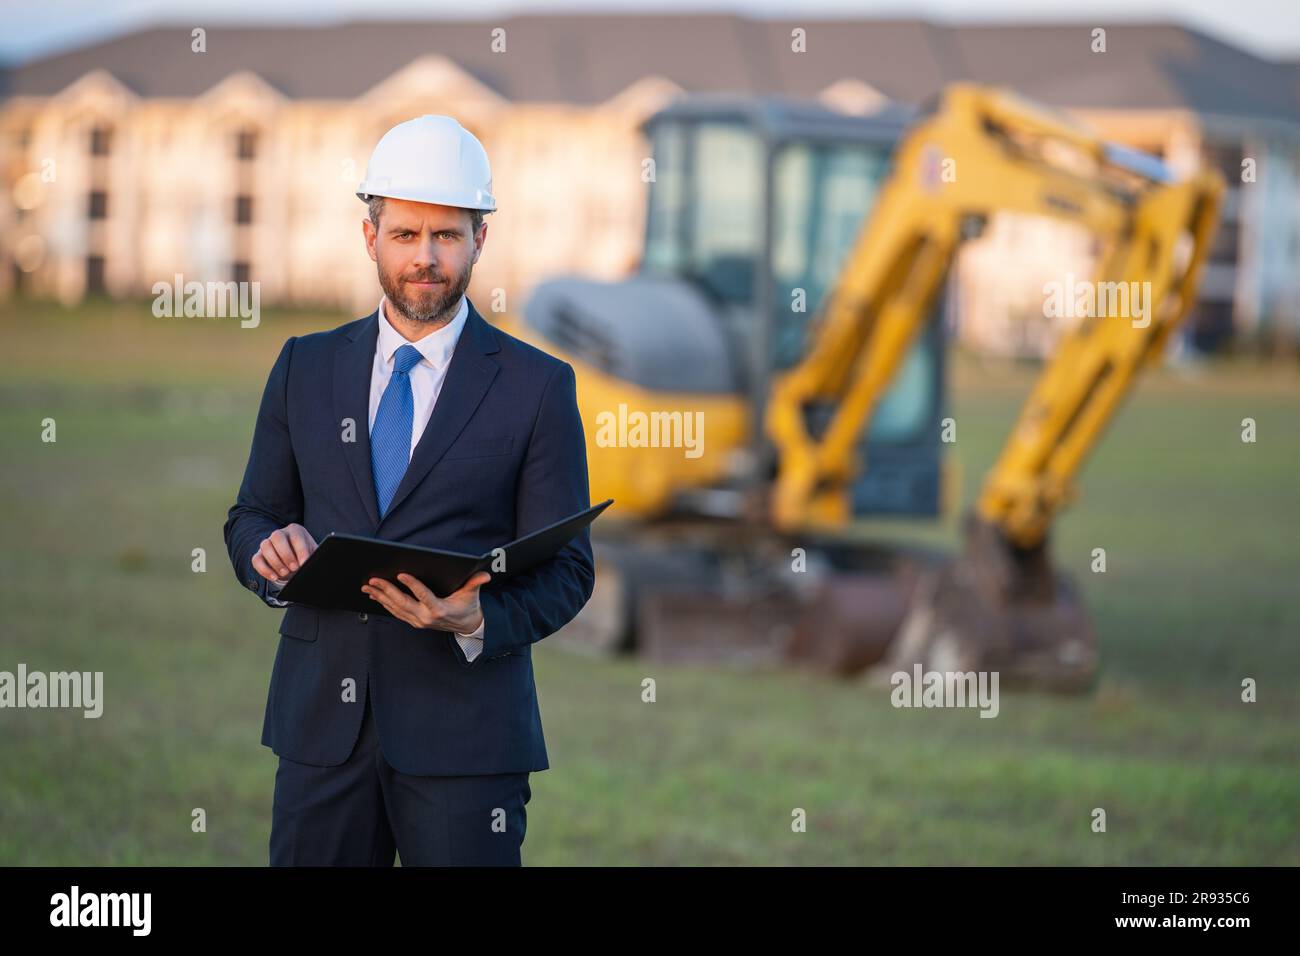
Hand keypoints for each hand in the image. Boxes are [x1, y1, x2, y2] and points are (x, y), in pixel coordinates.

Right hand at [252, 523, 317, 583]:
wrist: (295, 563)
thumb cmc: (306, 557)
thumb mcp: (313, 554)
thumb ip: (317, 556)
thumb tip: (320, 563)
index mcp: (295, 531)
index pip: (296, 536)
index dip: (300, 550)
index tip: (304, 563)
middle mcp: (280, 534)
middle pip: (277, 536)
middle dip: (286, 554)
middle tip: (294, 568)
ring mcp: (268, 543)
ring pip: (265, 546)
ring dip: (275, 561)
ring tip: (285, 573)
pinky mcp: (259, 554)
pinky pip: (256, 560)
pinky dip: (264, 570)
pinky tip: (274, 577)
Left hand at [362, 571, 490, 632]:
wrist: (467, 626)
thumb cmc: (468, 606)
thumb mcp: (472, 594)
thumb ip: (476, 583)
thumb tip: (485, 575)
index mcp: (439, 609)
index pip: (423, 595)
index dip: (412, 585)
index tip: (401, 574)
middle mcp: (426, 617)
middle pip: (402, 603)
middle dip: (386, 590)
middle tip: (374, 579)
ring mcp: (418, 621)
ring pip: (395, 608)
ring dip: (381, 597)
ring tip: (369, 586)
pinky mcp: (414, 622)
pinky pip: (396, 613)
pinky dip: (385, 604)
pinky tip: (376, 596)